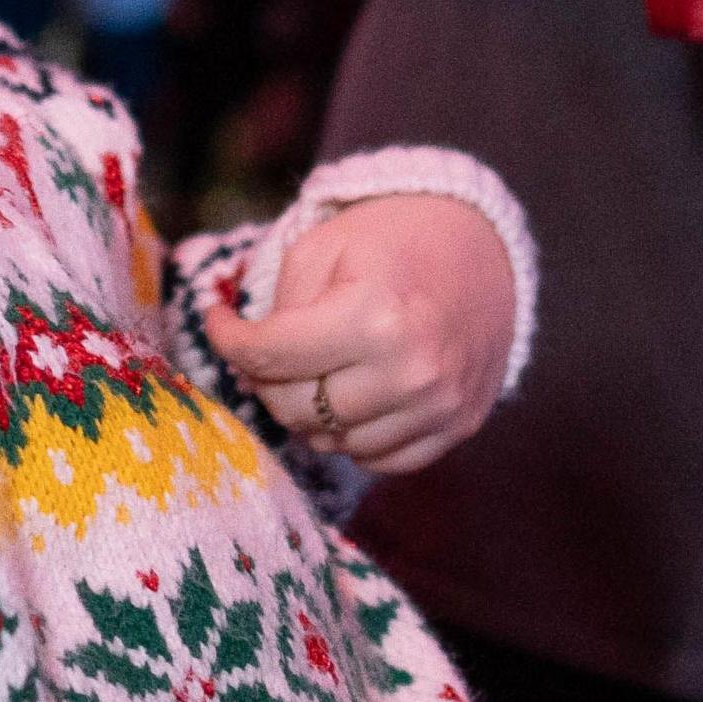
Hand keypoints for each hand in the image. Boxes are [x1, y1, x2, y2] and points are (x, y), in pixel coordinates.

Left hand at [201, 194, 512, 474]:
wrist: (482, 246)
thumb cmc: (391, 241)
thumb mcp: (323, 247)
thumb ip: (279, 309)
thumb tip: (249, 370)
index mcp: (373, 317)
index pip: (269, 356)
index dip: (228, 340)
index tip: (220, 322)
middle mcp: (412, 372)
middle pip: (296, 410)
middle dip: (269, 380)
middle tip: (271, 350)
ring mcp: (440, 406)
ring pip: (334, 443)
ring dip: (312, 413)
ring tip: (319, 369)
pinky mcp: (460, 426)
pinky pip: (381, 461)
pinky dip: (355, 436)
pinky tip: (357, 394)